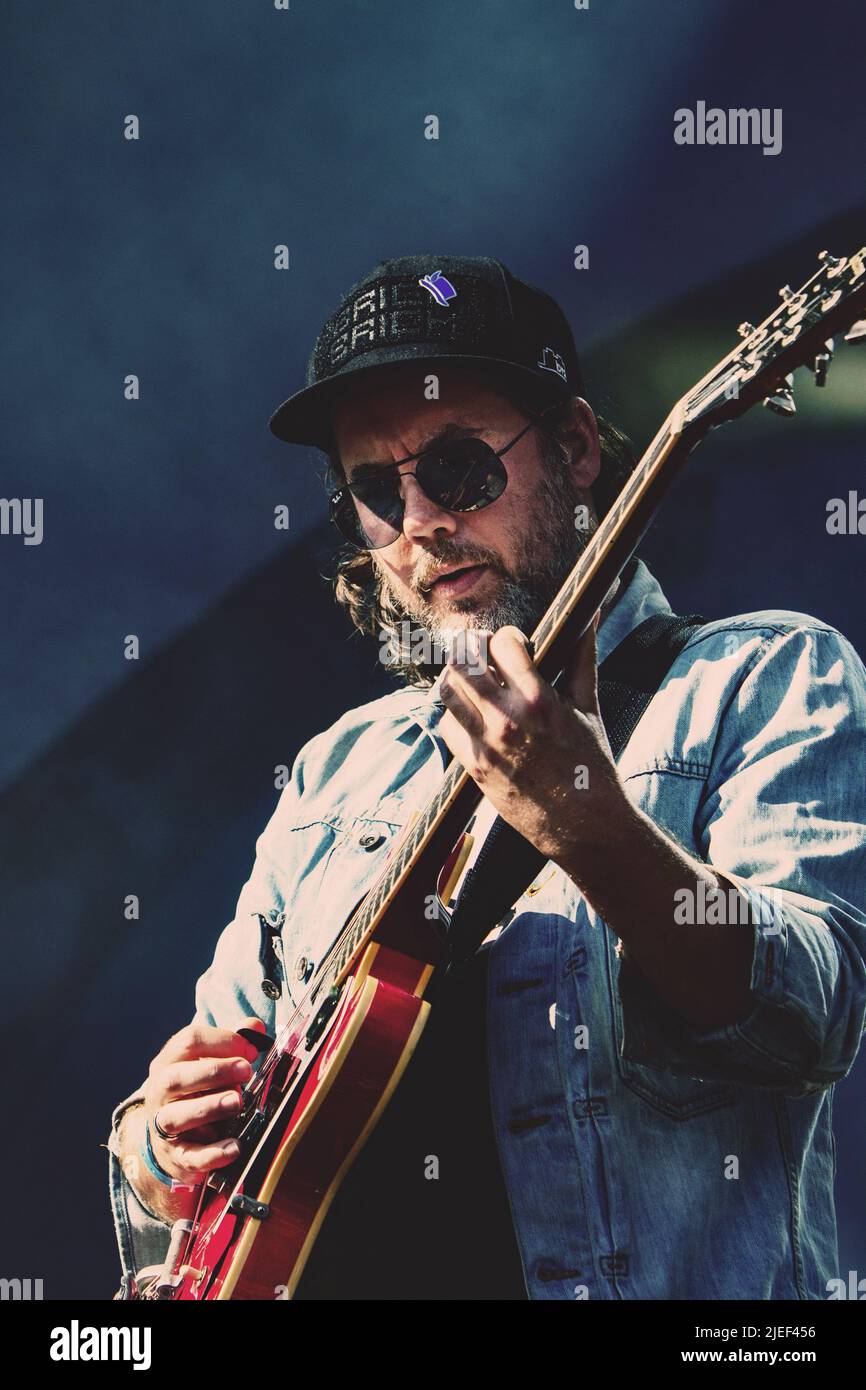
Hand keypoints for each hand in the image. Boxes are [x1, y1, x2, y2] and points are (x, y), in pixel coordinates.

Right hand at [142, 1017, 265, 1185]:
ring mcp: (163, 1126)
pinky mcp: (176, 1156)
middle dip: (213, 1071)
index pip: (188, 1042)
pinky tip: (235, 1146)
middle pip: (176, 1078)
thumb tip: (256, 1027)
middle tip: (246, 1070)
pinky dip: (213, 1153)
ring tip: (237, 1101)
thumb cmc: (197, 1091)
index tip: (250, 1050)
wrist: (171, 1140)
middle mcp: (160, 1092)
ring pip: (176, 1117)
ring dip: (209, 1107)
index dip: (222, 1041)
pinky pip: (191, 1156)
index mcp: (169, 1062)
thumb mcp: (210, 1063)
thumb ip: (233, 1042)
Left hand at [437, 618, 623, 868]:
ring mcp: (485, 743)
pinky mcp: (473, 766)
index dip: (506, 637)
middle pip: (462, 659)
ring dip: (457, 678)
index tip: (514, 646)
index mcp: (538, 699)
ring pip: (446, 689)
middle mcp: (506, 718)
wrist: (582, 823)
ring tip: (473, 681)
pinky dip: (454, 714)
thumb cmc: (591, 763)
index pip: (502, 642)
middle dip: (472, 649)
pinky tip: (472, 715)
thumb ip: (582, 656)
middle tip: (483, 655)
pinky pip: (445, 725)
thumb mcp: (588, 706)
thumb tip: (588, 614)